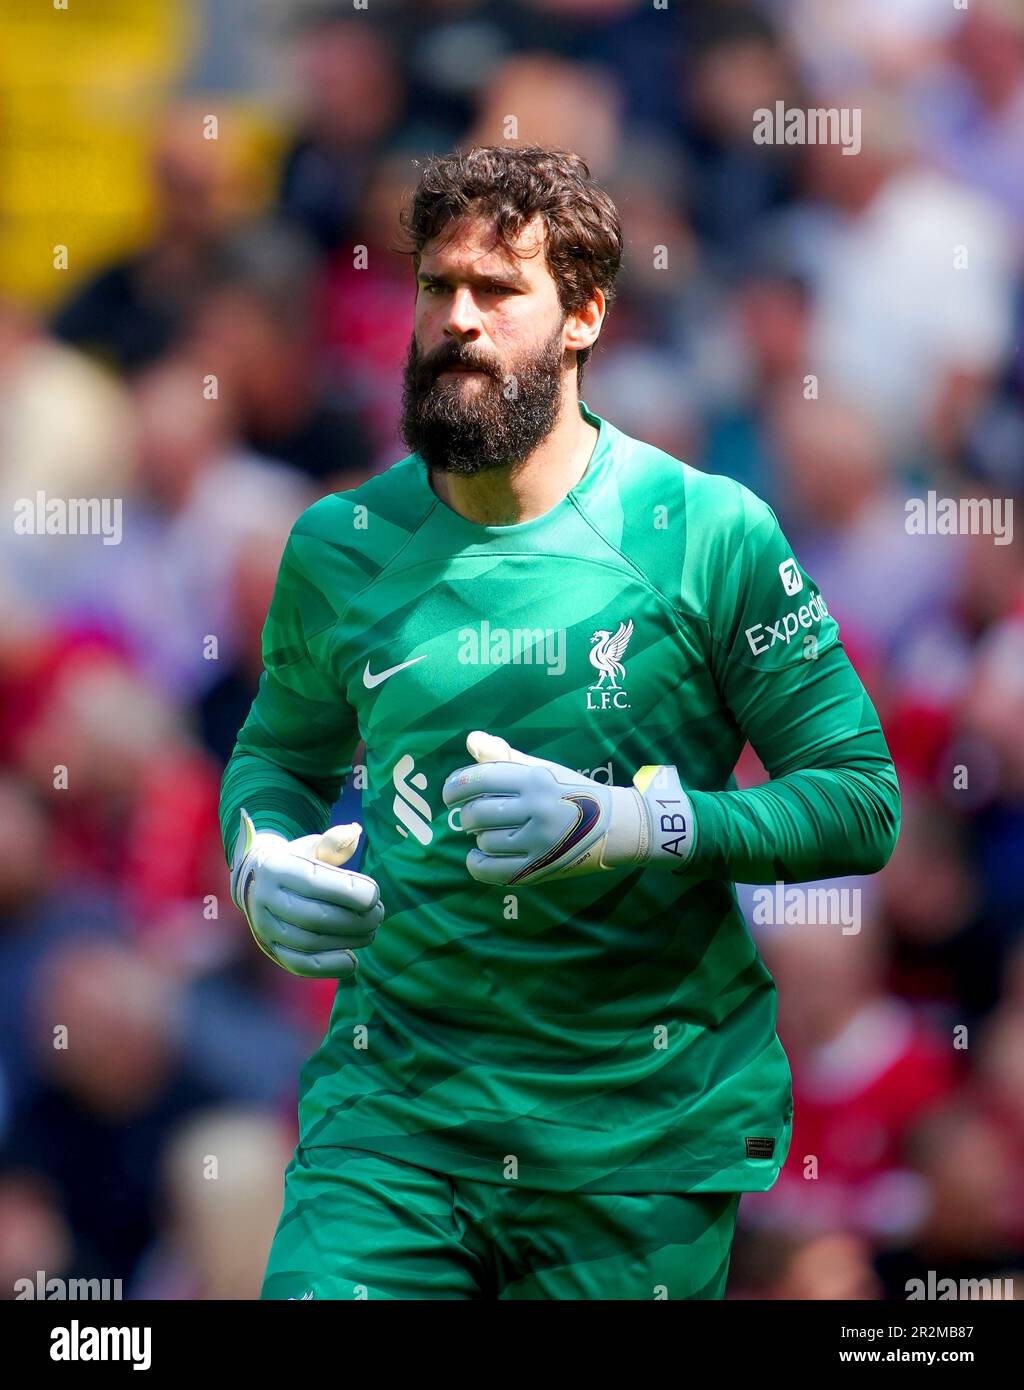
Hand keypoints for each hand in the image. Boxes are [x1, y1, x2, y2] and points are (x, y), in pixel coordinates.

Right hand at [229, 809, 383, 977]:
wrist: (259, 882)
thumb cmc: (298, 860)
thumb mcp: (311, 845)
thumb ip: (333, 842)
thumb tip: (354, 833)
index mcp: (276, 868)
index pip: (314, 882)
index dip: (348, 891)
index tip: (375, 894)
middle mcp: (265, 899)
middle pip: (313, 916)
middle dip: (354, 919)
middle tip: (379, 914)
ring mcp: (266, 927)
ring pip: (309, 942)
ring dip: (347, 941)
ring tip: (371, 932)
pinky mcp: (272, 950)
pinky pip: (299, 964)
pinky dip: (328, 967)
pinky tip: (353, 961)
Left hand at [442, 731, 695, 886]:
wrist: (614, 827)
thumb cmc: (570, 791)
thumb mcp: (541, 768)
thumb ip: (503, 755)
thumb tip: (471, 740)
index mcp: (535, 779)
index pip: (478, 780)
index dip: (453, 787)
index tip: (450, 793)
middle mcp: (537, 809)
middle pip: (475, 814)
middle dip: (467, 814)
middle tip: (474, 814)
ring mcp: (538, 842)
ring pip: (483, 842)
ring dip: (479, 837)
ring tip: (489, 832)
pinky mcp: (538, 869)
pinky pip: (491, 871)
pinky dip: (476, 863)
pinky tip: (479, 854)